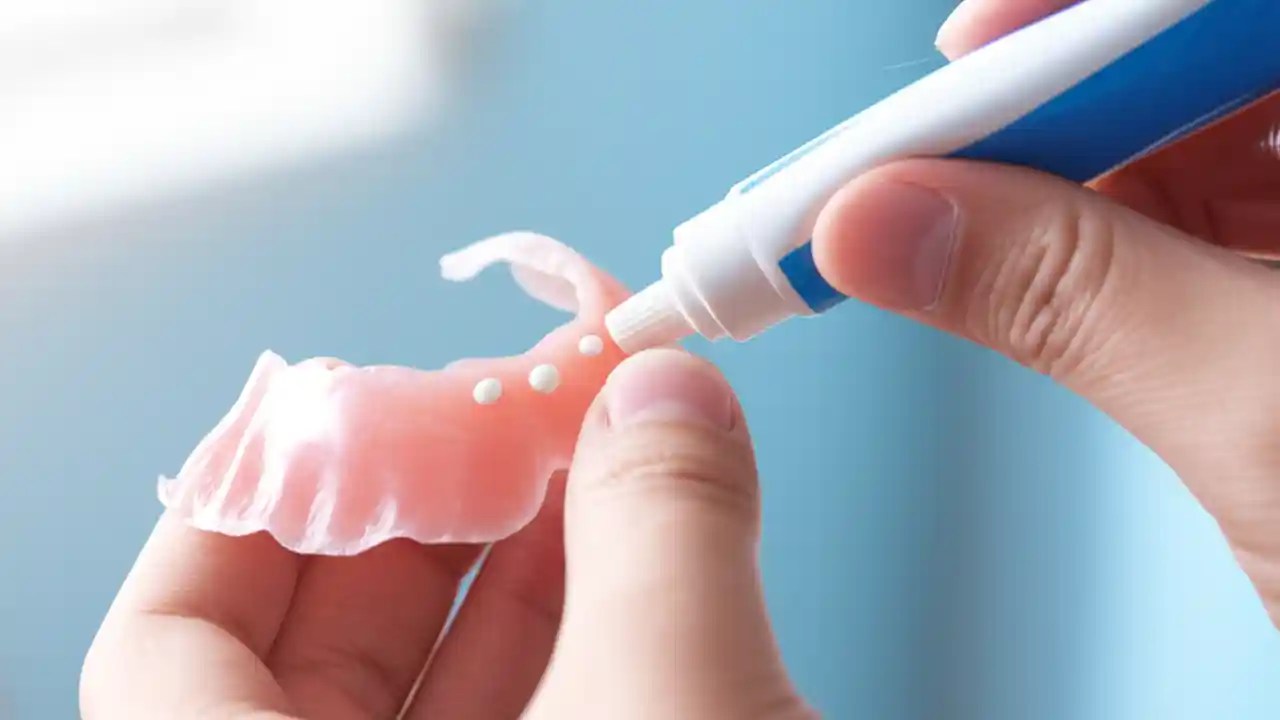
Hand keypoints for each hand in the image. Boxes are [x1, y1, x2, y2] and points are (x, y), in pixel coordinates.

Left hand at [81, 349, 811, 718]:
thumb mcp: (677, 708)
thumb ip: (663, 533)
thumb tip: (669, 397)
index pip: (165, 651)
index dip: (234, 510)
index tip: (319, 411)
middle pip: (313, 654)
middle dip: (419, 511)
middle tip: (506, 418)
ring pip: (437, 698)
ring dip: (513, 565)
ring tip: (594, 460)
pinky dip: (576, 637)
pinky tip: (640, 553)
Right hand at [814, 0, 1279, 625]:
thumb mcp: (1268, 414)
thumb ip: (1070, 296)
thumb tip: (882, 224)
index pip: (1237, 3)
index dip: (1097, 10)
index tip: (968, 53)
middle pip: (1204, 54)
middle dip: (1063, 92)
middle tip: (939, 145)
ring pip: (1191, 128)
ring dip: (1060, 169)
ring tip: (960, 211)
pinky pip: (1191, 207)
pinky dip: (1091, 230)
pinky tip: (1024, 255)